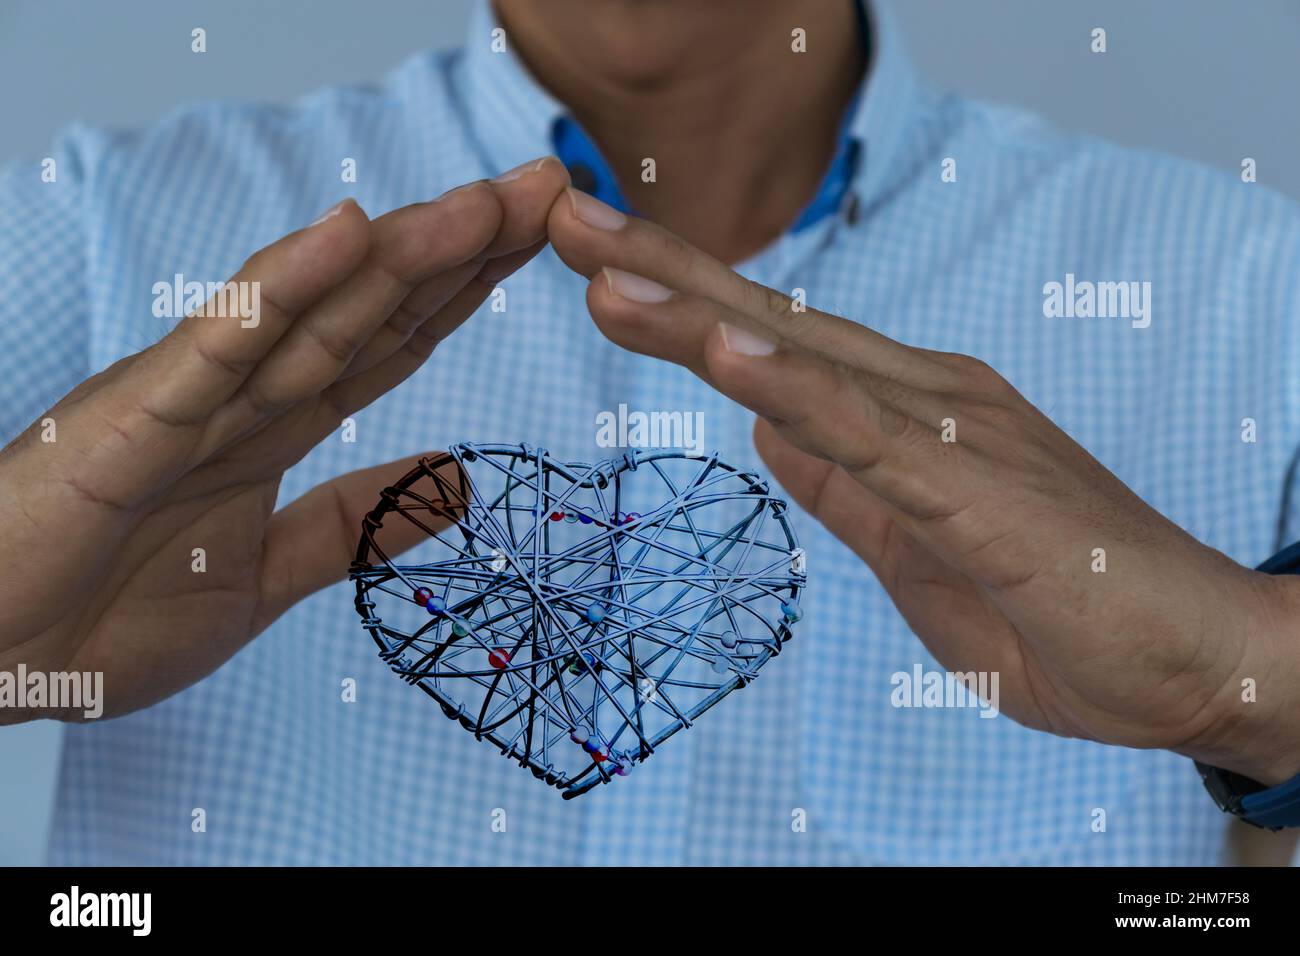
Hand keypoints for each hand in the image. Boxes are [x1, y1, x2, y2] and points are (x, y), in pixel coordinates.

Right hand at [0, 157, 569, 721]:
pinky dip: (279, 293)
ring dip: (401, 253)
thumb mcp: (266, 575)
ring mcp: (190, 401)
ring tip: (483, 201)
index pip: (391, 342)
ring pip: (314, 312)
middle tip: (547, 184)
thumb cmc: (102, 616)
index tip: (539, 243)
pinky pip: (219, 350)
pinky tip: (341, 237)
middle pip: (372, 308)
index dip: (468, 290)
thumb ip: (355, 523)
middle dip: (463, 248)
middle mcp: (244, 397)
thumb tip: (457, 480)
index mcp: (273, 429)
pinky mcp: (132, 422)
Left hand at [546, 187, 1299, 785]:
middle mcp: (929, 399)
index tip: (596, 264)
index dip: (682, 302)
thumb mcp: (916, 556)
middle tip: (564, 214)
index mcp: (911, 415)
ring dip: (697, 312)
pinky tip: (721, 351)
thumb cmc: (1067, 608)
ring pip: (804, 361)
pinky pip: (864, 433)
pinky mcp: (976, 490)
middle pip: (774, 322)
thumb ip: (845, 492)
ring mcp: (954, 435)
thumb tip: (767, 437)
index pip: (776, 345)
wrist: (1204, 662)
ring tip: (600, 265)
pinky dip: (786, 387)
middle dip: (662, 269)